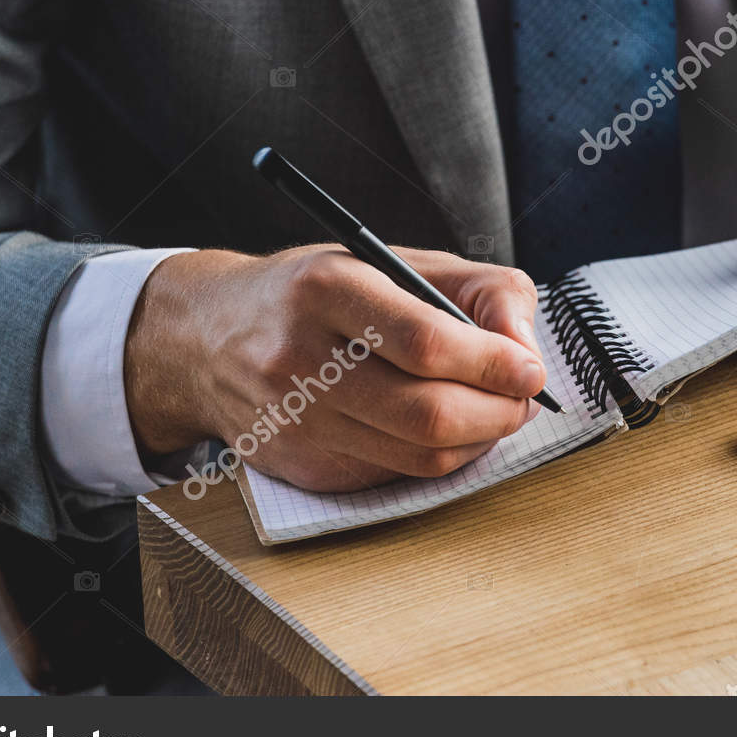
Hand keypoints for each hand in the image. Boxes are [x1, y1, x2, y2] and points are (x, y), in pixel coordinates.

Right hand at [124, 245, 546, 491]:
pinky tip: (445, 429)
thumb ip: (478, 292)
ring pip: (418, 454)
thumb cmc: (316, 294)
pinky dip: (438, 457)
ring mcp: (297, 421)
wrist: (206, 339)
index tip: (530, 370)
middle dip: (497, 412)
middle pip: (426, 412)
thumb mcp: (395, 261)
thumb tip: (525, 351)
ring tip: (492, 411)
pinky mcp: (301, 466)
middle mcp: (301, 357)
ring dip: (478, 440)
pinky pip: (395, 475)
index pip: (426, 342)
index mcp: (327, 288)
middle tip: (520, 398)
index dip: (492, 363)